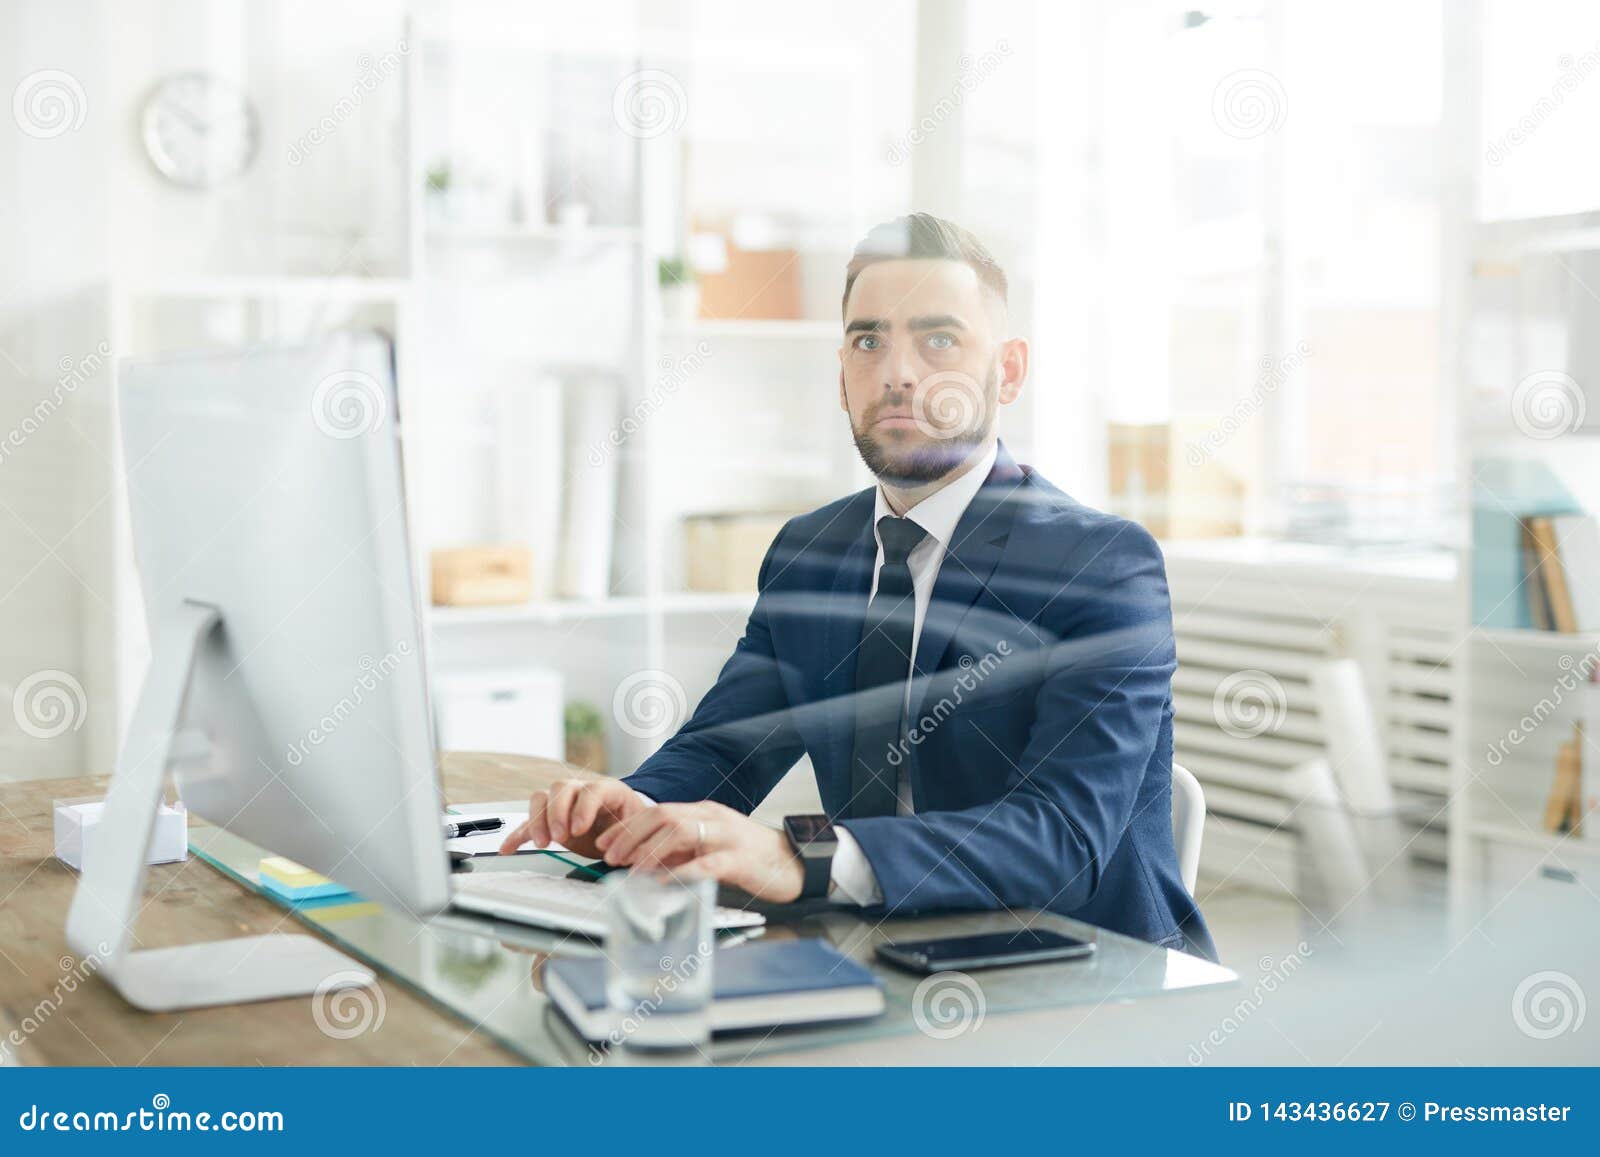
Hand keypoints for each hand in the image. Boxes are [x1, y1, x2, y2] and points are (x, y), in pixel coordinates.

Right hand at [497, 777, 647, 859]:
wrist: (623, 825)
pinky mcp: (549, 819)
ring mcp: (562, 803)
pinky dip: (517, 835)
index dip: (583, 808)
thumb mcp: (636, 828)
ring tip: (543, 844)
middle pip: (561, 788)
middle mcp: (581, 790)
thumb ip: (628, 835)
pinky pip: (528, 822)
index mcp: (607, 789)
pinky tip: (508, 848)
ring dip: (538, 820)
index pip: (592, 790)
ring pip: (541, 799)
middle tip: (560, 837)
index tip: (579, 829)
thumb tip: (623, 848)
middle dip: (557, 813)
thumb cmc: (630, 824)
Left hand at [595, 801, 804, 902]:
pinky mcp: (742, 860)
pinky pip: (707, 863)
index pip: (657, 810)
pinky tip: (664, 882)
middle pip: (664, 815)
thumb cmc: (752, 858)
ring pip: (681, 831)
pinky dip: (682, 872)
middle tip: (610, 856)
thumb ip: (683, 851)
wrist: (797, 862)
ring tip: (630, 868)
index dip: (627, 826)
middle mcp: (713, 818)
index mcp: (704, 813)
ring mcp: (728, 836)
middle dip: (631, 835)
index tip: (604, 844)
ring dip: (649, 850)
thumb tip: (644, 863)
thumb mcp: (712, 848)